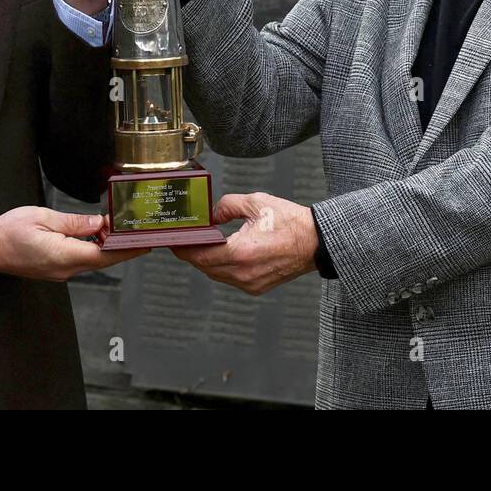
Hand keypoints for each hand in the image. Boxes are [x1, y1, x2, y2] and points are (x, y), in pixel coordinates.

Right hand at [0, 206, 146, 280]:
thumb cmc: (9, 231)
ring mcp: (59, 272)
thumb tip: (99, 223)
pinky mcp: (54, 270)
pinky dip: (93, 248)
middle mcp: (64, 269)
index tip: (144, 243)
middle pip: (102, 260)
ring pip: (92, 260)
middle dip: (121, 246)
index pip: (104, 255)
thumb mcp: (44, 217)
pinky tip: (96, 235)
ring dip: (106, 247)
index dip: (126, 249)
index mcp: (63, 256)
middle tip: (137, 231)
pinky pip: (80, 260)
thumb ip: (75, 222)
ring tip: (118, 228)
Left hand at [171, 192, 317, 294]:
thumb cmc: (290, 223)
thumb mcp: (256, 203)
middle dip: (193, 253)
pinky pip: (230, 279)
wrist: (316, 242)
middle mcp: (242, 273)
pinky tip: (223, 253)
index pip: (199, 255)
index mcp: (240, 253)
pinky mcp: (256, 287)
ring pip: (216, 275)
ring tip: (203, 244)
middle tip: (185, 240)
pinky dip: (222, 267)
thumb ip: (227, 205)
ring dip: (207, 261)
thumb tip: (212, 214)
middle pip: (204, 267)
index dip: (183, 248)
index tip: (174, 240)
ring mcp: (250, 283)